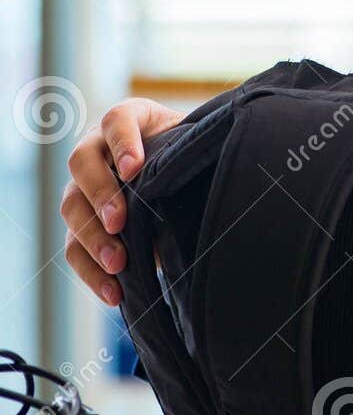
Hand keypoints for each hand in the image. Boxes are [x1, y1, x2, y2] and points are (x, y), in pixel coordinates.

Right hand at [61, 98, 184, 307]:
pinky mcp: (83, 222)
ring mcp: (84, 187)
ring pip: (72, 208)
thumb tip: (217, 181)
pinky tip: (113, 292)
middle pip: (82, 165)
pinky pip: (74, 248)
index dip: (123, 143)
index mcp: (127, 122)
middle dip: (100, 194)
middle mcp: (97, 150)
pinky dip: (92, 272)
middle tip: (119, 221)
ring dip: (92, 237)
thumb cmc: (190, 153)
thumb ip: (193, 155)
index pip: (117, 122)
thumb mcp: (193, 145)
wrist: (183, 177)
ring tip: (117, 262)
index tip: (134, 169)